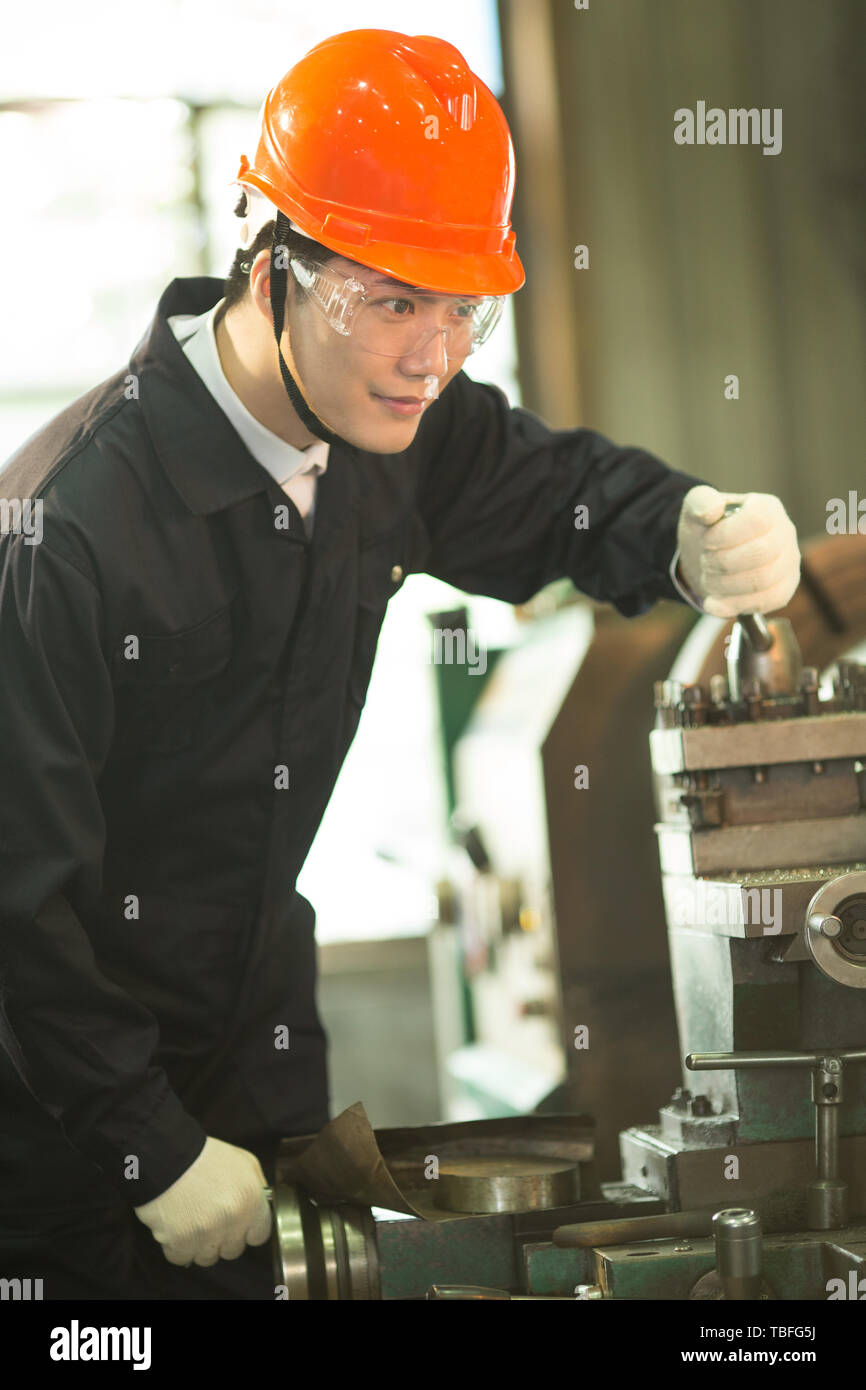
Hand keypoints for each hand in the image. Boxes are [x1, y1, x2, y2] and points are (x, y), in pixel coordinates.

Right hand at [133, 1136, 272, 1266]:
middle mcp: (233, 1222)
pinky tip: (175, 1226)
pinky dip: (177, 1247)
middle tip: (210, 1218)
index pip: (259, 1235)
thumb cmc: (204, 1156)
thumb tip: (261, 1205)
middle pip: (233, 1250)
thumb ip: (258, 1185)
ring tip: (191, 1220)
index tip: (238, 1224)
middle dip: (223, 1238)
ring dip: (199, 1244)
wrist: (167, 1155)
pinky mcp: (181, 1243)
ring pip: (208, 1258)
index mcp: (251, 1202)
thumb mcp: (244, 1160)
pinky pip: (182, 1258)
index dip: (247, 1229)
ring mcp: (207, 1235)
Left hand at [677, 485, 799, 617]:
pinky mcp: (783, 591)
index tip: (706, 542)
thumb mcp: (696, 508)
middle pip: (760, 554)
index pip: (757, 520)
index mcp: (767, 508)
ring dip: (724, 585)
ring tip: (708, 578)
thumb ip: (700, 501)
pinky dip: (732, 605)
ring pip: (761, 581)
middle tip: (705, 562)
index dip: (726, 535)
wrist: (711, 557)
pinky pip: (764, 603)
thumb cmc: (708, 529)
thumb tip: (711, 511)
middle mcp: (785, 534)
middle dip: (722, 562)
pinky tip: (713, 601)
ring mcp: (788, 564)